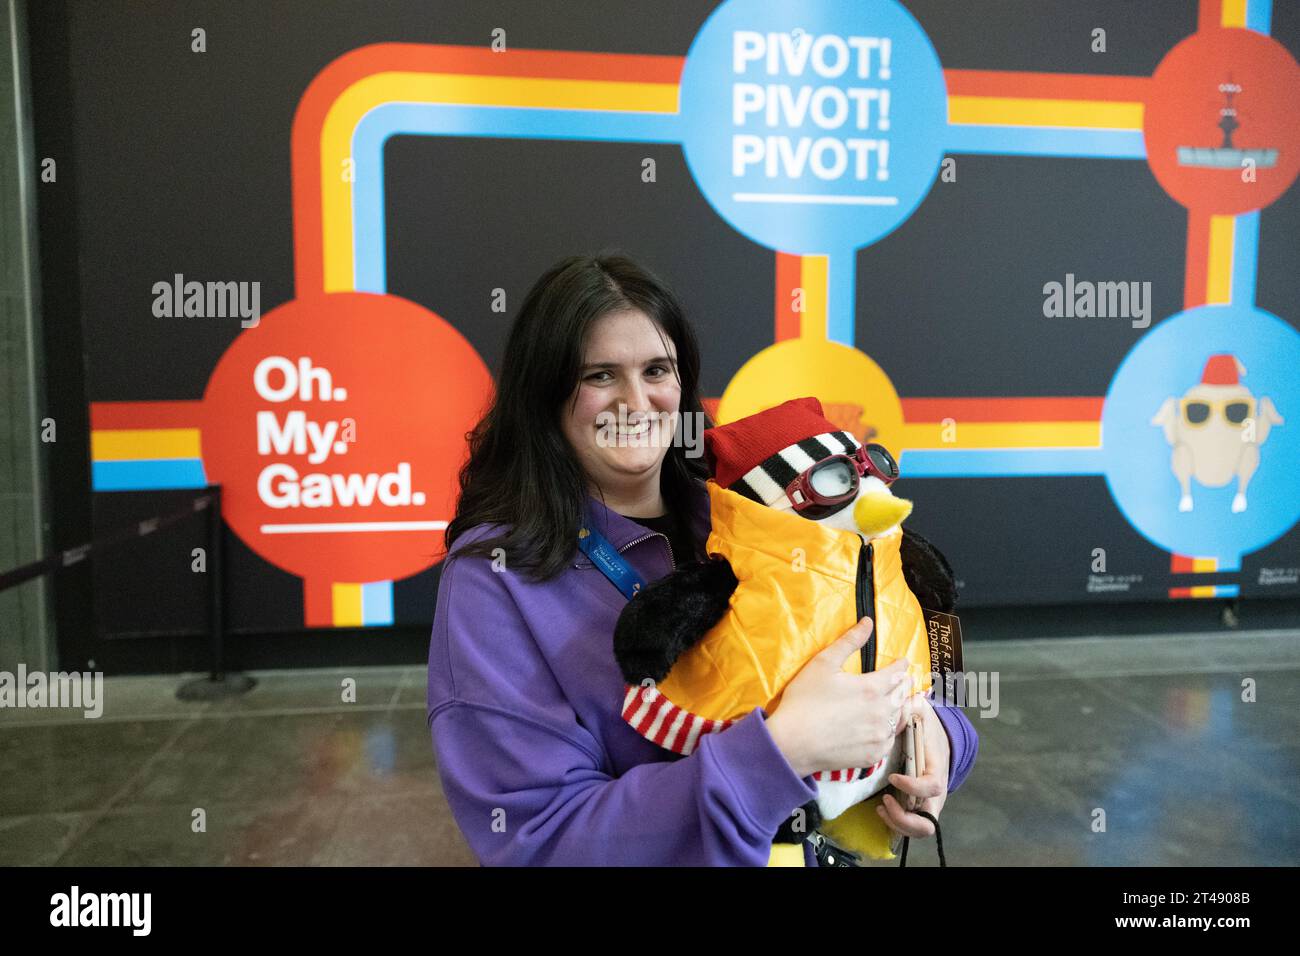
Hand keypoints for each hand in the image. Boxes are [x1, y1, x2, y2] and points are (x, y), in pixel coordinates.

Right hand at [766, 618, 911, 777]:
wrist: (792, 743)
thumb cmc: (804, 700)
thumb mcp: (823, 663)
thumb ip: (849, 641)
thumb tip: (868, 622)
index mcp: (872, 688)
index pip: (897, 673)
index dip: (901, 665)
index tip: (903, 661)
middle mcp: (882, 712)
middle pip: (903, 694)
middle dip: (904, 684)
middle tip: (904, 680)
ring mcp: (879, 736)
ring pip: (899, 718)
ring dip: (900, 707)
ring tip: (898, 701)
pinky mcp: (873, 755)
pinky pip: (890, 740)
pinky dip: (890, 730)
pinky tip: (883, 727)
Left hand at [877, 694, 948, 837]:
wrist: (936, 735)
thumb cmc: (925, 724)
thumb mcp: (919, 711)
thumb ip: (910, 707)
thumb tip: (898, 702)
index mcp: (938, 768)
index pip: (932, 786)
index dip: (913, 786)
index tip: (893, 777)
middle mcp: (936, 791)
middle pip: (928, 821)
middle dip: (905, 818)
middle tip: (885, 800)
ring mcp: (928, 801)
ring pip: (920, 828)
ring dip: (898, 822)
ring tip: (881, 806)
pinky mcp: (918, 806)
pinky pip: (910, 825)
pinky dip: (895, 822)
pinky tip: (881, 808)